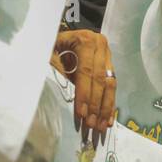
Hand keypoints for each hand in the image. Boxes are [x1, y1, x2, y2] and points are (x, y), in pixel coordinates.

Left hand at [52, 28, 114, 145]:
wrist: (64, 35)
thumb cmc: (53, 44)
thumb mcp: (50, 51)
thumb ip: (55, 68)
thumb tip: (60, 94)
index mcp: (85, 41)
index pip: (86, 71)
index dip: (84, 94)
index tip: (81, 114)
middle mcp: (101, 46)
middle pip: (101, 80)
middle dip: (96, 105)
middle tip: (91, 125)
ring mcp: (107, 56)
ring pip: (110, 85)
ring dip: (105, 108)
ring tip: (101, 126)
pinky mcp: (110, 65)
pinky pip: (112, 87)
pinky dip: (109, 104)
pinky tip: (108, 119)